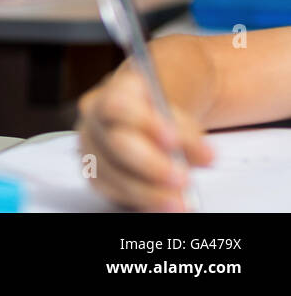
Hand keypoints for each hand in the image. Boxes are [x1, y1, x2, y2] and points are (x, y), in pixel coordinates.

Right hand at [76, 62, 213, 210]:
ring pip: (110, 172)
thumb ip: (188, 130)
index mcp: (116, 90)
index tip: (173, 140)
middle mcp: (96, 117)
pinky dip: (140, 201)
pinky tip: (164, 206)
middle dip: (150, 164)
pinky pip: (111, 191)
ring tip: (181, 202)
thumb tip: (203, 155)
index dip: (144, 122)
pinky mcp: (96, 173)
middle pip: (115, 142)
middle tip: (183, 178)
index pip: (118, 104)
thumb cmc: (167, 114)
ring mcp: (92, 146)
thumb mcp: (183, 109)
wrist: (155, 124)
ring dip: (148, 191)